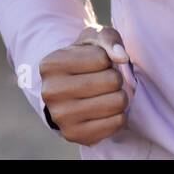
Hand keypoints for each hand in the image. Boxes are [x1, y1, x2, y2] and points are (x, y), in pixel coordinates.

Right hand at [39, 25, 134, 145]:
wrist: (69, 88)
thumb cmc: (86, 58)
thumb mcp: (95, 39)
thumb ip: (109, 40)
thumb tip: (122, 58)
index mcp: (51, 64)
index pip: (102, 59)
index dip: (107, 59)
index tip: (97, 63)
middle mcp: (50, 92)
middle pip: (112, 81)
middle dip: (115, 78)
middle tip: (104, 80)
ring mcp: (60, 117)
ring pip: (117, 102)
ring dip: (120, 95)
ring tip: (105, 93)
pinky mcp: (74, 135)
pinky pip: (118, 122)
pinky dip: (119, 114)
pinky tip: (105, 109)